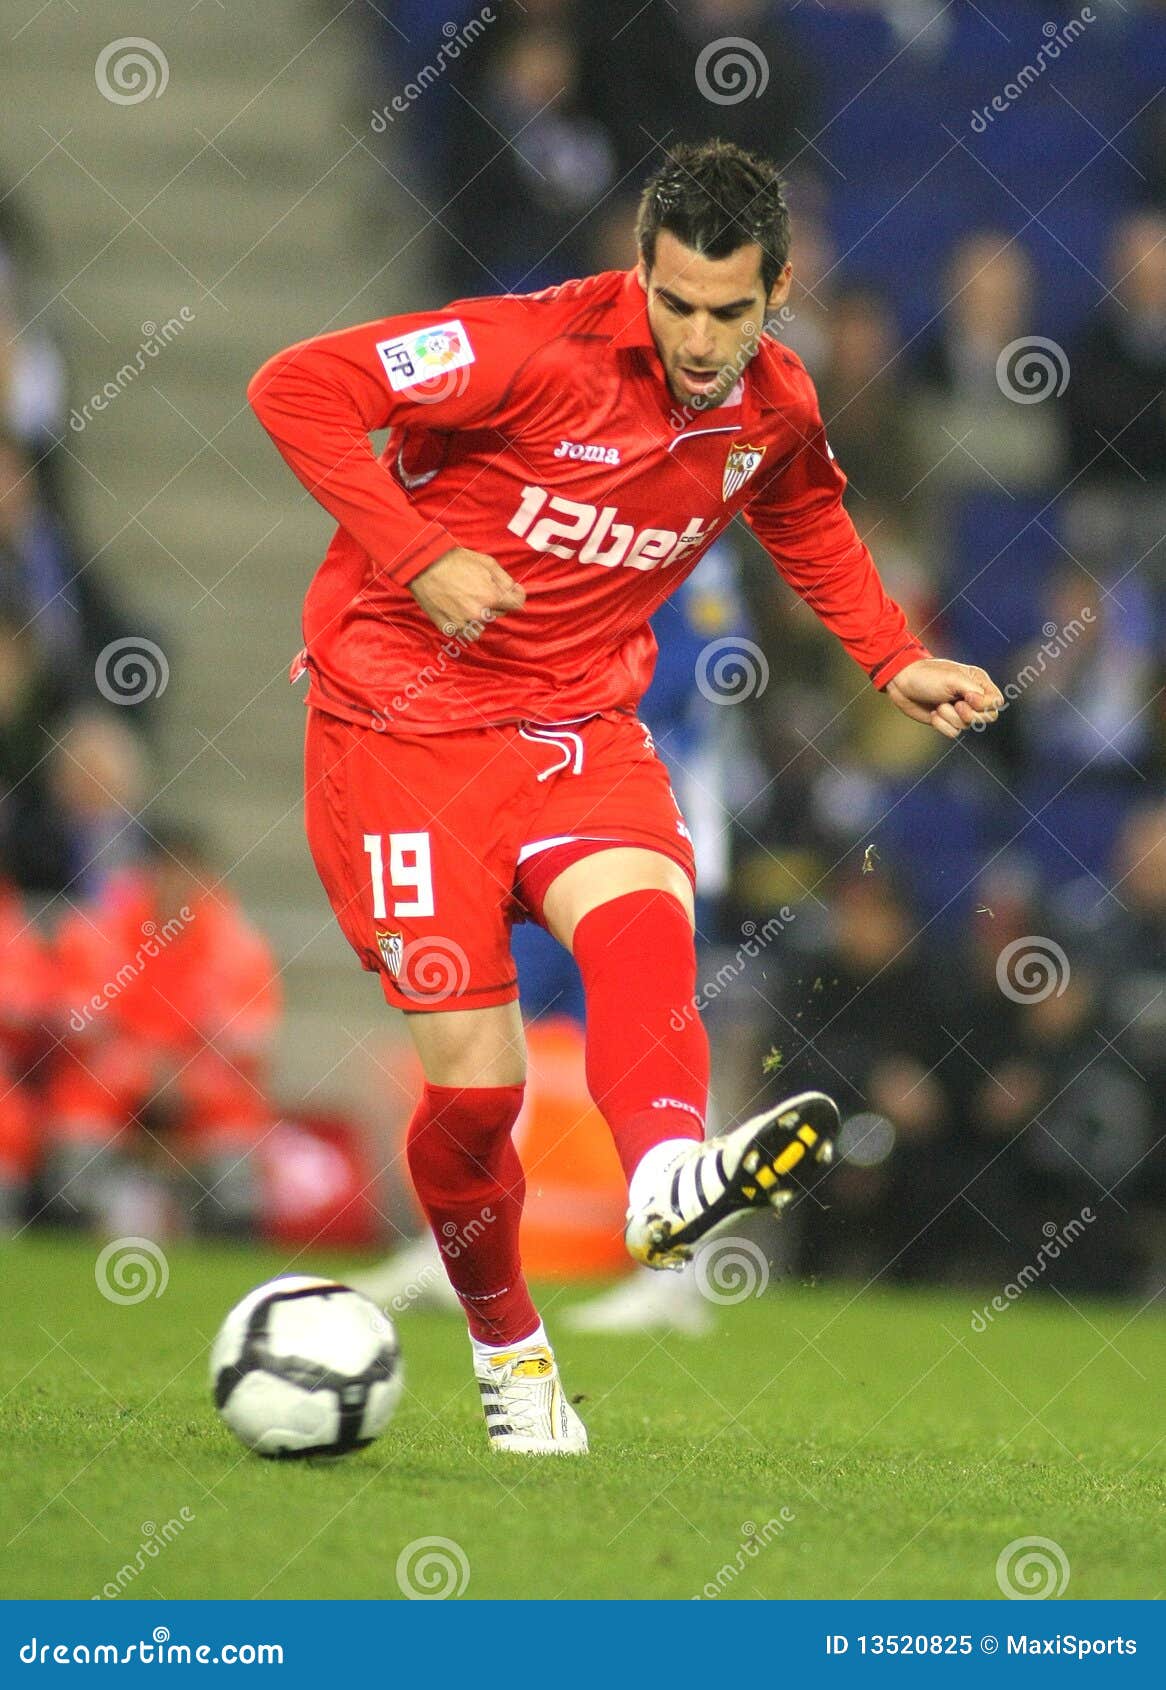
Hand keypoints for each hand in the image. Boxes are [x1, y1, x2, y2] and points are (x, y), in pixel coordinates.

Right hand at [409, 546, 524, 641]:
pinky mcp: (449, 629)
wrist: (423, 567)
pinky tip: (455, 608)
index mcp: (491, 596)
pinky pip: (464, 631)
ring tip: (465, 600)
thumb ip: (506, 580)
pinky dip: (463, 623)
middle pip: (499, 613)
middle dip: (493, 603)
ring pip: (482, 626)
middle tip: (477, 588)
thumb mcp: (486, 562)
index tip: (511, 592)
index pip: (517, 604)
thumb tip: (516, 591)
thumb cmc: (455, 561)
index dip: (515, 596)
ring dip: (479, 616)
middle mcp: (479, 614)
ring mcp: (463, 623)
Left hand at [884, 658, 1003, 739]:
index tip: (967, 697)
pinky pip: (954, 733)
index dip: (985, 704)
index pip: (996, 701)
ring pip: (968, 726)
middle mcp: (971, 696)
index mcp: (978, 682)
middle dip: (969, 714)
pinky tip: (933, 714)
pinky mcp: (946, 720)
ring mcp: (959, 710)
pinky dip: (942, 725)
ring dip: (950, 717)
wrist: (901, 683)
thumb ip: (975, 692)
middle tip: (955, 704)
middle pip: (987, 717)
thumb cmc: (928, 676)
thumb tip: (984, 705)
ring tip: (939, 705)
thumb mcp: (954, 679)